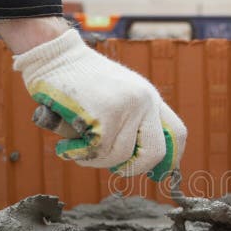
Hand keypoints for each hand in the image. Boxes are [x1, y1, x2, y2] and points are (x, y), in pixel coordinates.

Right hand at [11, 27, 185, 178]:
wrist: (54, 57)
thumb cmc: (78, 81)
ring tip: (77, 147)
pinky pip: (99, 152)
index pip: (177, 133)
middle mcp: (144, 102)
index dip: (170, 158)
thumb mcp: (116, 96)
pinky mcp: (105, 116)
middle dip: (134, 168)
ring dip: (96, 160)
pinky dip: (80, 154)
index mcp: (149, 97)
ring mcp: (127, 108)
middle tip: (114, 168)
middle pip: (155, 153)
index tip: (157, 172)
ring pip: (120, 156)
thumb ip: (130, 122)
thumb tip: (136, 162)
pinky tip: (67, 145)